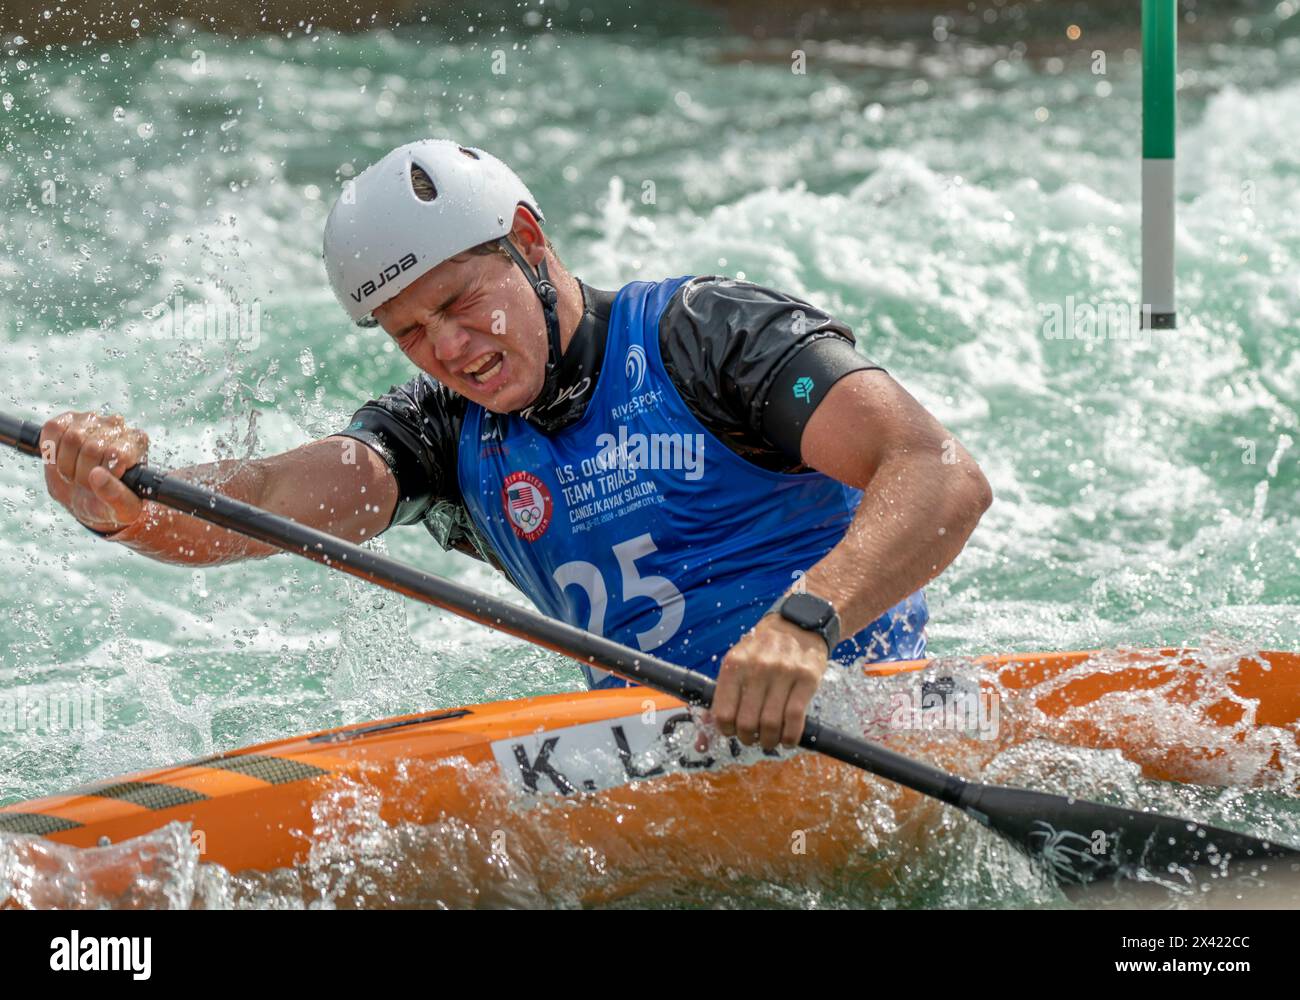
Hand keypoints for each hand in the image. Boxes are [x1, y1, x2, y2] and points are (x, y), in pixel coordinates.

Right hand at [40, 411, 148, 534]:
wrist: (89, 499)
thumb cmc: (111, 503)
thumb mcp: (122, 509)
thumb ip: (115, 496)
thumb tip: (97, 475)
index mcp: (137, 444)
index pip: (113, 453)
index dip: (98, 476)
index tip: (98, 487)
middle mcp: (118, 426)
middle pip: (91, 447)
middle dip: (82, 474)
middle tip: (84, 484)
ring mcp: (93, 420)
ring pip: (71, 438)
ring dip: (66, 464)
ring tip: (74, 473)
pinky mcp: (68, 419)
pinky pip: (52, 429)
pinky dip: (51, 449)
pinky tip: (60, 459)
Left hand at [705, 613, 829, 751]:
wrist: (797, 622)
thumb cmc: (763, 649)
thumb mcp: (737, 664)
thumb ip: (721, 699)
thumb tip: (702, 741)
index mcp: (734, 665)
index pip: (723, 713)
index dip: (727, 731)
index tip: (733, 731)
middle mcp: (757, 667)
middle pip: (747, 722)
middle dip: (749, 738)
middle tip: (753, 737)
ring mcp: (783, 672)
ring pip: (771, 724)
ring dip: (769, 740)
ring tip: (771, 739)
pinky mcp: (806, 678)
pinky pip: (795, 718)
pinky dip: (790, 736)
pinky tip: (788, 738)